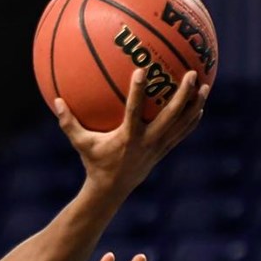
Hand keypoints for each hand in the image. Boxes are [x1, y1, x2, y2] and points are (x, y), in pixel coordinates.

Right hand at [56, 67, 207, 196]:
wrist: (111, 190)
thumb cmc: (94, 163)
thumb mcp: (80, 143)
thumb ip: (68, 122)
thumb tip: (56, 100)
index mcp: (128, 137)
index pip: (134, 111)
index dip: (138, 91)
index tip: (143, 70)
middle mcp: (147, 141)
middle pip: (171, 116)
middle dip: (183, 95)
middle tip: (192, 74)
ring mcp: (159, 147)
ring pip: (182, 124)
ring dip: (195, 105)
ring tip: (204, 87)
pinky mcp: (164, 151)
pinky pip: (182, 133)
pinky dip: (192, 120)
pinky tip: (199, 106)